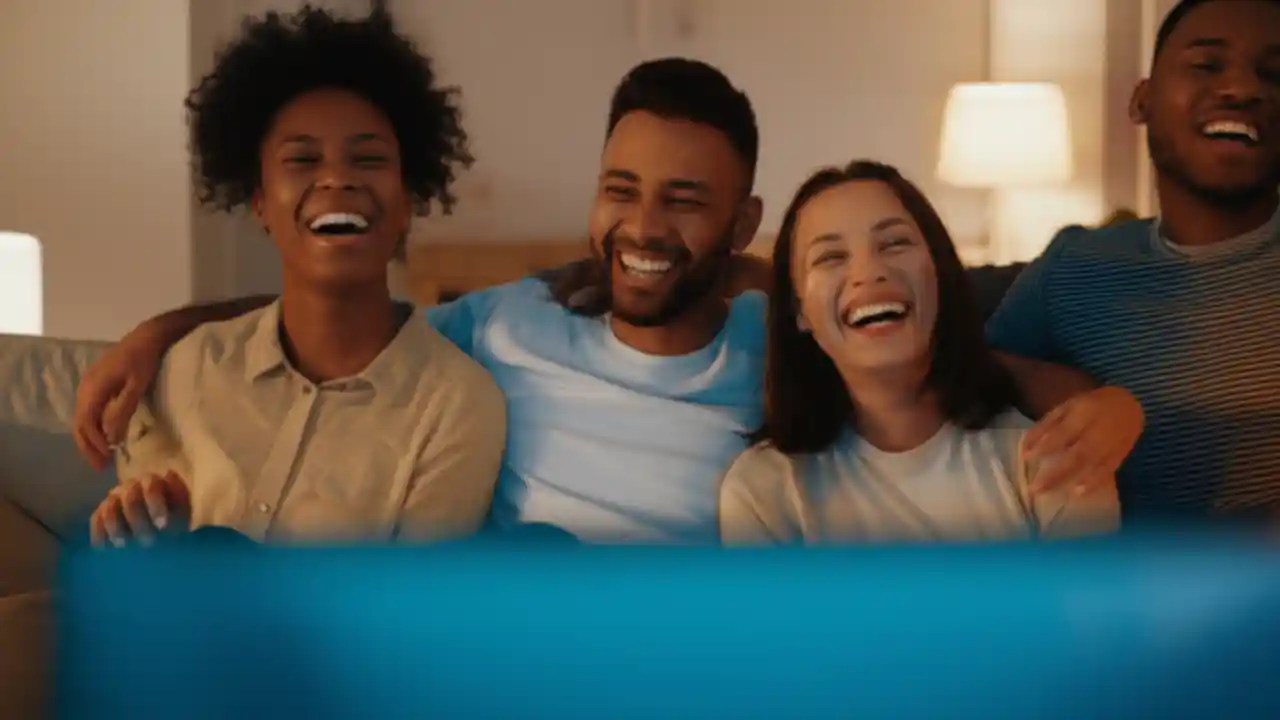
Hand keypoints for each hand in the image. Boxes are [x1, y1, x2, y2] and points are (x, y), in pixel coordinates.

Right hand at [73, 329, 164, 469]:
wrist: (147, 335)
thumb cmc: (145, 359)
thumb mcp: (138, 386)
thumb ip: (123, 411)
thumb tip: (110, 438)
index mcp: (93, 388)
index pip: (86, 423)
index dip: (94, 444)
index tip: (106, 459)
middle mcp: (86, 387)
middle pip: (79, 423)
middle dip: (88, 446)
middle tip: (100, 467)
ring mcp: (89, 384)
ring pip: (82, 417)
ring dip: (89, 438)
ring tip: (101, 456)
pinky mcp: (96, 382)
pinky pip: (88, 409)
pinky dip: (92, 426)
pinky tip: (103, 436)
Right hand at [89, 472, 191, 548]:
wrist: (161, 523)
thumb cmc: (174, 516)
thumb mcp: (182, 513)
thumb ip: (179, 513)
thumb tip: (170, 522)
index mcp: (155, 482)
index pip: (152, 487)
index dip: (155, 505)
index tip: (162, 526)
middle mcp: (132, 486)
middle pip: (129, 499)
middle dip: (138, 521)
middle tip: (147, 542)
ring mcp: (115, 498)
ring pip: (109, 508)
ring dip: (116, 528)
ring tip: (123, 545)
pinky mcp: (103, 512)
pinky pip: (96, 520)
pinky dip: (98, 533)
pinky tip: (102, 548)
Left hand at [1023, 385, 1143, 495]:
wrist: (1130, 405)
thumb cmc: (1091, 406)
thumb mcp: (1067, 407)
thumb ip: (1046, 425)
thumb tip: (1025, 446)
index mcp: (1084, 413)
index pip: (1063, 432)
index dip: (1045, 445)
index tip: (1026, 458)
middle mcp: (1099, 430)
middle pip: (1077, 454)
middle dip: (1055, 473)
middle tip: (1035, 489)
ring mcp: (1112, 445)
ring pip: (1091, 465)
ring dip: (1071, 480)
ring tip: (1052, 493)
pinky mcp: (1120, 456)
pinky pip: (1107, 471)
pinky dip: (1093, 483)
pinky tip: (1078, 494)